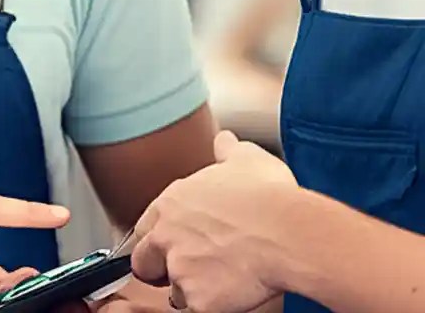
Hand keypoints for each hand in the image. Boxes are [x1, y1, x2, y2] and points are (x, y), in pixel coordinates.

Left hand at [131, 131, 297, 311]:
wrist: (290, 232)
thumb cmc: (271, 198)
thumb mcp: (246, 160)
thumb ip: (227, 150)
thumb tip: (224, 140)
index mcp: (170, 203)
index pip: (145, 228)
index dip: (160, 240)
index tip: (177, 244)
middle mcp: (166, 235)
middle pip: (144, 264)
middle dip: (162, 271)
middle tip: (193, 270)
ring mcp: (179, 268)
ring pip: (174, 291)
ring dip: (193, 289)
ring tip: (224, 278)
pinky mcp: (197, 298)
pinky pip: (197, 310)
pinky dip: (213, 306)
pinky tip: (233, 292)